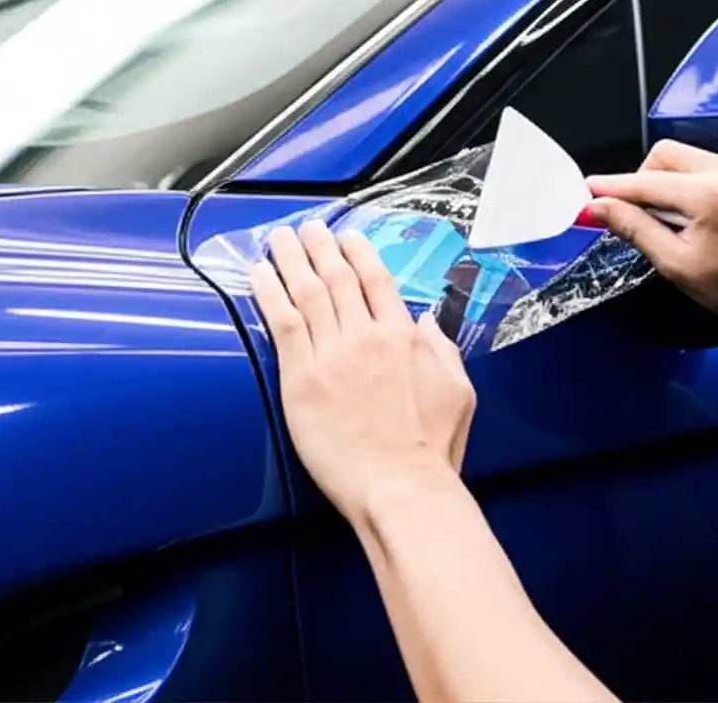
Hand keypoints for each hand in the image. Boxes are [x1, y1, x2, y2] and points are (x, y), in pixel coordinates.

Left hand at [249, 220, 475, 521]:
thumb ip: (441, 348)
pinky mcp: (302, 380)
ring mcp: (331, 356)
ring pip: (306, 292)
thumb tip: (424, 321)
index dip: (358, 251)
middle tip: (307, 229)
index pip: (376, 280)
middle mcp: (366, 337)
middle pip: (337, 278)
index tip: (346, 236)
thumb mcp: (458, 390)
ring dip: (291, 260)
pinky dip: (269, 293)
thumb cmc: (431, 450)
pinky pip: (282, 324)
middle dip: (320, 247)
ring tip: (278, 240)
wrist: (400, 487)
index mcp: (404, 337)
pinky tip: (259, 274)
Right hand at [585, 140, 717, 333]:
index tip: (588, 193)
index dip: (611, 188)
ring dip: (666, 182)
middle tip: (636, 215)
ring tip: (672, 222)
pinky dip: (690, 184)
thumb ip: (635, 229)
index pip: (645, 181)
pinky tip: (694, 217)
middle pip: (664, 154)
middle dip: (641, 180)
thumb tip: (599, 208)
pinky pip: (708, 165)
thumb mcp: (677, 265)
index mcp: (711, 196)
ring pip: (685, 157)